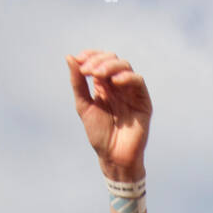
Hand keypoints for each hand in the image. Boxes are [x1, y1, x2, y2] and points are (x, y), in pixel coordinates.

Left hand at [67, 50, 151, 181]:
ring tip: (97, 74)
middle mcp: (118, 86)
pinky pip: (138, 81)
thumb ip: (77, 83)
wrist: (113, 156)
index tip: (78, 62)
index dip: (89, 56)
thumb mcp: (83, 106)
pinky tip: (115, 81)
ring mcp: (131, 92)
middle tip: (87, 71)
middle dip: (98, 61)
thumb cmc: (99, 134)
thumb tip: (69, 57)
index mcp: (104, 86)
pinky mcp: (143, 101)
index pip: (99, 60)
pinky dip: (126, 77)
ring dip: (110, 66)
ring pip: (125, 67)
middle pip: (112, 60)